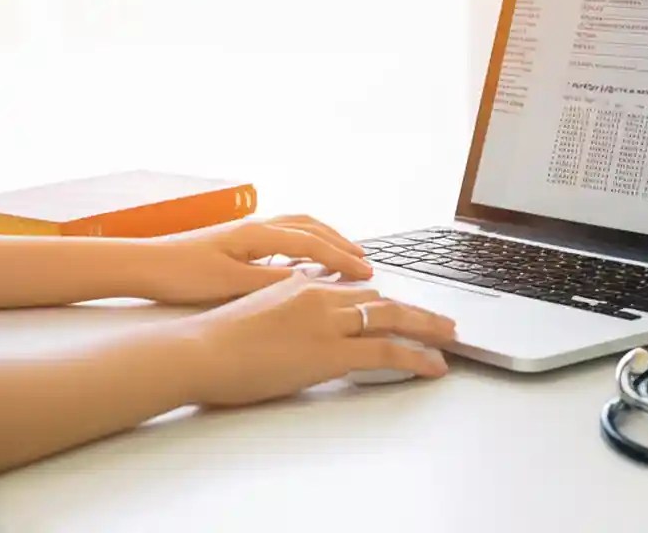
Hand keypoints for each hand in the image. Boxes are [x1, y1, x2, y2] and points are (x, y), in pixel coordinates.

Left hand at [139, 215, 373, 304]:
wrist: (144, 265)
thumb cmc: (182, 275)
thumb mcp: (231, 284)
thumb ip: (272, 282)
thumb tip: (309, 281)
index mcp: (258, 234)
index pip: (312, 243)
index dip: (342, 259)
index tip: (366, 274)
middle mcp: (256, 226)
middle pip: (311, 227)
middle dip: (341, 243)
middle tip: (365, 262)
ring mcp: (246, 231)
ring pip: (297, 227)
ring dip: (325, 239)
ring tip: (343, 256)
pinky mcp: (236, 240)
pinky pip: (283, 235)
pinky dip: (305, 243)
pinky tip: (304, 261)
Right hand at [183, 279, 456, 405]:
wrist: (198, 351)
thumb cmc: (215, 341)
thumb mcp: (257, 311)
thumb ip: (285, 307)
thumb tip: (301, 314)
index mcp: (300, 283)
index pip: (355, 288)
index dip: (384, 300)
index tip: (402, 307)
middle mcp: (319, 294)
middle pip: (381, 298)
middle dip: (417, 310)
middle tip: (442, 321)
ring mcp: (327, 320)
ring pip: (392, 317)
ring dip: (427, 328)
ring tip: (450, 339)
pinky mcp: (331, 351)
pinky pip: (387, 350)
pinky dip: (417, 357)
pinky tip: (434, 365)